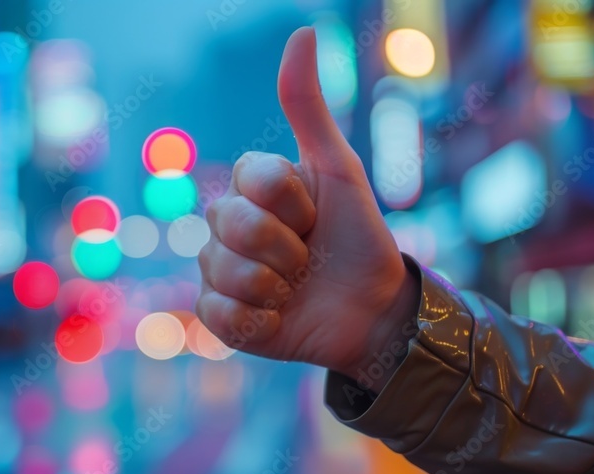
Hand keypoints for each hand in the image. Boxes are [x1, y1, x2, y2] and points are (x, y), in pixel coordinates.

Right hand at [196, 27, 419, 389]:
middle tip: (310, 259)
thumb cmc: (359, 236)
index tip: (317, 216)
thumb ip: (309, 108)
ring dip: (274, 287)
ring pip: (222, 271)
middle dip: (286, 247)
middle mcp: (227, 227)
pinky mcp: (222, 318)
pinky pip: (218, 314)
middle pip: (230, 224)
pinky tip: (280, 318)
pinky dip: (258, 321)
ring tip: (295, 291)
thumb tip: (301, 31)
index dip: (293, 202)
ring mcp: (220, 273)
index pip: (250, 178)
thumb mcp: (340, 169)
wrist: (375, 310)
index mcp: (251, 189)